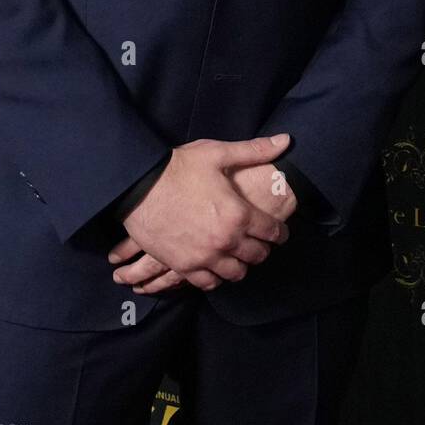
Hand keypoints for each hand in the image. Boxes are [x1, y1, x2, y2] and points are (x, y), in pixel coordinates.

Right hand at [107, 134, 292, 294]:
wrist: (138, 186)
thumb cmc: (179, 168)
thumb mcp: (218, 153)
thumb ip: (255, 151)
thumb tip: (286, 141)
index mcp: (238, 214)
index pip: (272, 232)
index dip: (280, 232)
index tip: (281, 232)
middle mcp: (225, 241)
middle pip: (257, 256)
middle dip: (263, 249)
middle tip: (261, 243)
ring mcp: (203, 257)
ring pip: (235, 273)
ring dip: (241, 265)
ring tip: (239, 256)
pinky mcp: (182, 266)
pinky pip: (208, 283)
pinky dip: (216, 277)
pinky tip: (217, 267)